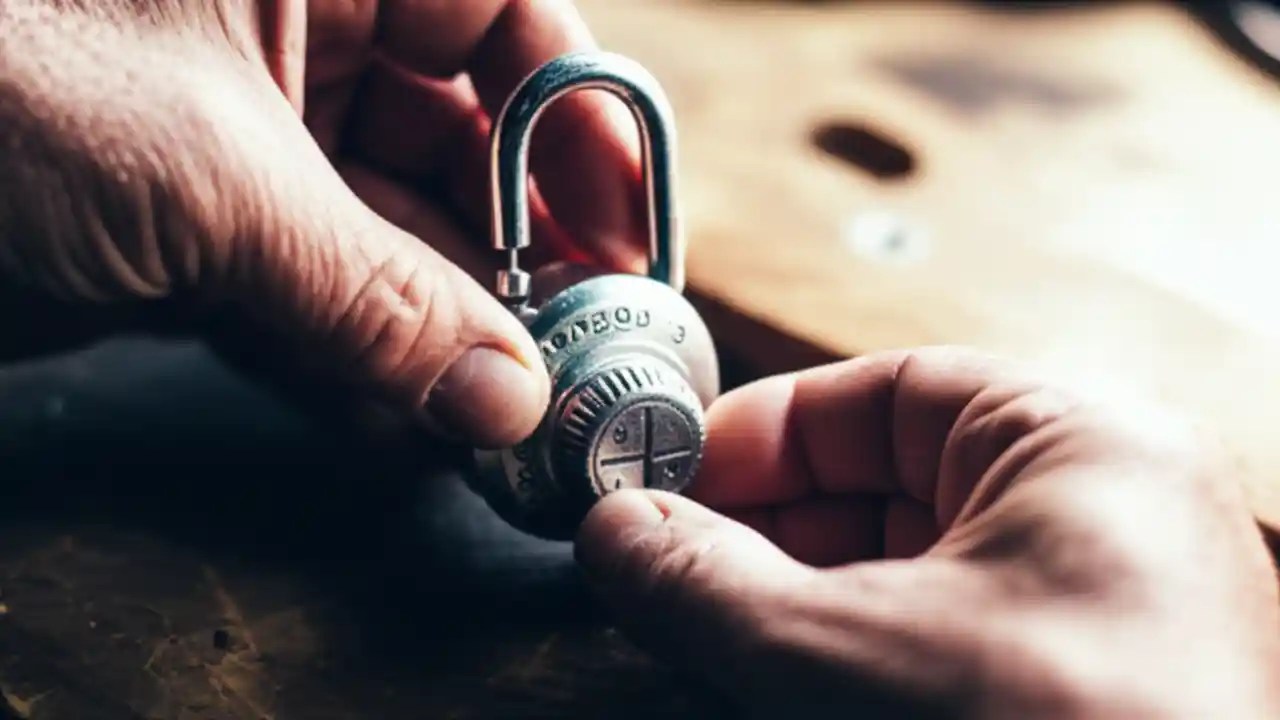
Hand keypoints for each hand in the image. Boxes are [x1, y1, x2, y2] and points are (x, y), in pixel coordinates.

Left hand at [0, 0, 644, 444]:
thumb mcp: (212, 180)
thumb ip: (380, 298)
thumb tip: (511, 394)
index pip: (508, 27)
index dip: (583, 134)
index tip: (631, 239)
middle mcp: (293, 33)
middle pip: (461, 145)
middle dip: (516, 257)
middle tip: (572, 359)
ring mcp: (241, 137)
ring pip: (387, 234)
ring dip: (440, 331)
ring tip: (497, 417)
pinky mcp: (191, 229)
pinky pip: (309, 293)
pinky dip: (353, 360)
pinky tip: (404, 424)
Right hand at [576, 348, 1279, 717]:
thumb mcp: (840, 656)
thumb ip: (707, 583)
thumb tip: (618, 530)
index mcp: (1081, 445)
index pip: (883, 393)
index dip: (759, 435)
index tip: (664, 483)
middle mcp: (1104, 518)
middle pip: (888, 485)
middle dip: (766, 533)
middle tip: (666, 573)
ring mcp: (1101, 613)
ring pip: (907, 574)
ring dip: (799, 605)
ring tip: (708, 640)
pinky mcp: (1082, 690)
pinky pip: (941, 644)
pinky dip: (853, 659)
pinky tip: (780, 688)